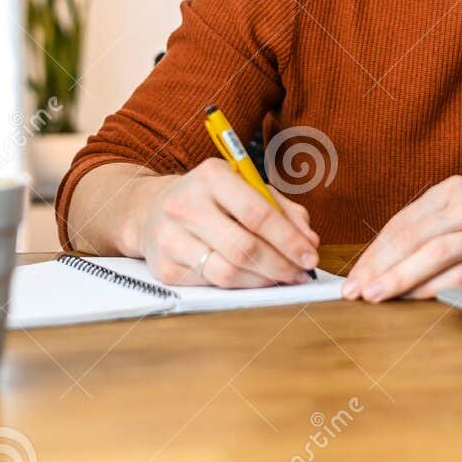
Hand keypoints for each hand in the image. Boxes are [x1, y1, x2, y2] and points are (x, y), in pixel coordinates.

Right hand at [134, 158, 319, 287]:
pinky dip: (241, 285)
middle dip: (280, 264)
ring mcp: (171, 238)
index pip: (257, 212)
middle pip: (244, 247)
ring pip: (228, 272)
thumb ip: (281, 209)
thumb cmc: (210, 199)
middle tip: (301, 272)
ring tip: (282, 277)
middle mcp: (186, 205)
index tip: (310, 254)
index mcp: (212, 176)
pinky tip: (254, 279)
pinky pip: (212, 284)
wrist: (151, 211)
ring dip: (263, 279)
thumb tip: (309, 240)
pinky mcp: (165, 268)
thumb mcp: (245, 188)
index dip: (288, 238)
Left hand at [342, 176, 461, 300]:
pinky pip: (461, 275)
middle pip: (413, 236)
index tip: (354, 275)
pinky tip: (413, 298)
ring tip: (375, 295)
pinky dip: (433, 288)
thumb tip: (381, 261)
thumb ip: (430, 227)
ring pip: (434, 254)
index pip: (403, 222)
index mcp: (454, 190)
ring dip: (399, 277)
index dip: (374, 251)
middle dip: (378, 266)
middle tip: (355, 289)